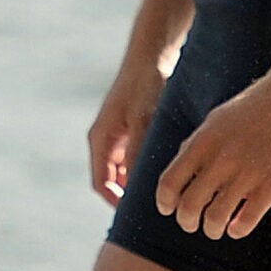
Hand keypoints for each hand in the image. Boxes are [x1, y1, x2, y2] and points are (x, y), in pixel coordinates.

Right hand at [86, 59, 166, 206]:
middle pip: (113, 180)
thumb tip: (134, 185)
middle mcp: (106, 139)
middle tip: (156, 209)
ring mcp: (119, 134)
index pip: (101, 183)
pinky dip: (147, 166)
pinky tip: (170, 171)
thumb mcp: (143, 121)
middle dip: (129, 195)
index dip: (116, 203)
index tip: (139, 216)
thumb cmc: (145, 85)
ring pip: (126, 169)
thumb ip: (136, 153)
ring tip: (166, 193)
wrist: (152, 54)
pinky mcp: (132, 128)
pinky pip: (136, 156)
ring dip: (140, 181)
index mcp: (101, 140)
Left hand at [153, 75, 270, 239]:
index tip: (168, 210)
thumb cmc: (255, 106)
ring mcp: (248, 171)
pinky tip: (237, 227)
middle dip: (186, 222)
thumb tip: (179, 171)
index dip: (165, 203)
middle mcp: (222, 157)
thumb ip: (196, 144)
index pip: (170, 183)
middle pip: (189, 206)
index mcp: (203, 141)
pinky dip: (237, 230)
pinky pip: (247, 220)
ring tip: (215, 229)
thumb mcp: (217, 120)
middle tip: (191, 224)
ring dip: (212, 229)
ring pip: (216, 218)